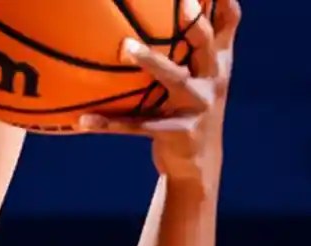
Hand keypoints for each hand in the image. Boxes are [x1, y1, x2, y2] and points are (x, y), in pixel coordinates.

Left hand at [79, 0, 241, 182]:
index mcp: (218, 64)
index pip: (227, 24)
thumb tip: (182, 7)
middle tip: (183, 3)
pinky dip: (108, 123)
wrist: (198, 164)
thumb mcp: (202, 78)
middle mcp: (213, 81)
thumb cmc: (192, 108)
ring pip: (173, 78)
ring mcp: (197, 107)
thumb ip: (195, 47)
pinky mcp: (177, 133)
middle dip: (194, 24)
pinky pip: (137, 125)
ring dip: (149, 61)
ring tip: (124, 47)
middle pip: (205, 45)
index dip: (224, 1)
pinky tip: (83, 121)